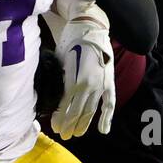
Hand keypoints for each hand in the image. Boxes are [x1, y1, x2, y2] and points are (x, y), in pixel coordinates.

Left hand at [52, 13, 114, 137]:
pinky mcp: (109, 82)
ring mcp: (100, 85)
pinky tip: (103, 130)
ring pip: (91, 111)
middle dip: (69, 126)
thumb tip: (53, 99)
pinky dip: (107, 118)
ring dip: (83, 124)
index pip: (65, 107)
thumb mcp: (58, 61)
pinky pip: (109, 104)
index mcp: (73, 81)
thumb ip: (58, 82)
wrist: (90, 27)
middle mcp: (88, 86)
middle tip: (64, 135)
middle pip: (77, 113)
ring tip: (77, 134)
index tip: (54, 128)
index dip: (59, 120)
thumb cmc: (69, 42)